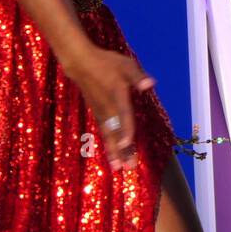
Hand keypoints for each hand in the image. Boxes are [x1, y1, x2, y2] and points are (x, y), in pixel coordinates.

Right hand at [62, 44, 154, 169]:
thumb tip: (150, 84)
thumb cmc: (106, 62)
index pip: (122, 114)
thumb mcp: (125, 64)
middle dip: (121, 149)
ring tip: (118, 168)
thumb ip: (137, 76)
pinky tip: (112, 158)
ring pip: (108, 135)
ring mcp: (101, 113)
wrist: (80, 64)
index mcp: (117, 94)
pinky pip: (103, 134)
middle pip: (115, 130)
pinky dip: (108, 147)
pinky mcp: (97, 115)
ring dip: (114, 152)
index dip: (125, 128)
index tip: (126, 143)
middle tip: (128, 166)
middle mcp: (108, 107)